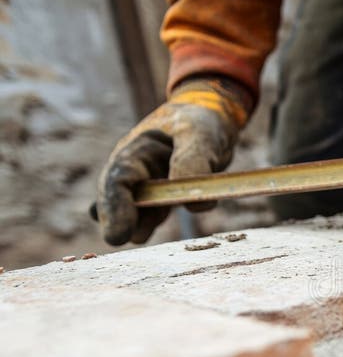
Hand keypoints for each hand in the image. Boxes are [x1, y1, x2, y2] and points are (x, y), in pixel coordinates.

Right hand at [96, 77, 248, 244]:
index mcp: (138, 149)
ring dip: (136, 221)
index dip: (116, 206)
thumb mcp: (200, 134)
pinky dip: (151, 220)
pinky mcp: (163, 195)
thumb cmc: (201, 121)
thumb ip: (194, 162)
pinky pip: (153, 211)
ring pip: (135, 208)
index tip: (118, 232)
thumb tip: (191, 203)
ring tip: (137, 236)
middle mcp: (137, 168)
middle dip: (116, 217)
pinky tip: (142, 231)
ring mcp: (148, 183)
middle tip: (117, 238)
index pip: (119, 179)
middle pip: (118, 196)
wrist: (211, 118)